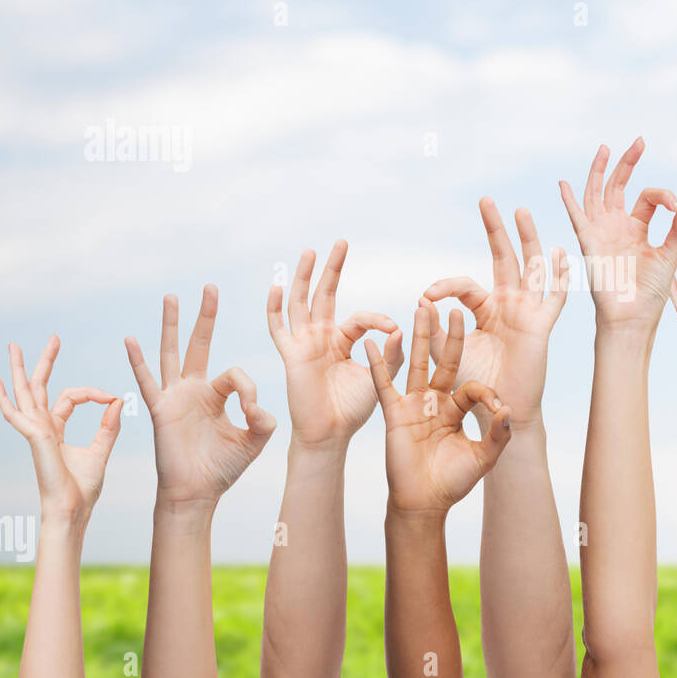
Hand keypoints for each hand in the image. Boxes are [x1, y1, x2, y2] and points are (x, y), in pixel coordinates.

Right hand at [0, 336, 122, 520]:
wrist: (73, 510)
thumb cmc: (83, 489)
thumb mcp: (101, 451)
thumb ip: (108, 426)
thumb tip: (118, 401)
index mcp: (56, 430)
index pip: (70, 398)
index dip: (92, 393)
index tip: (111, 396)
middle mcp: (42, 428)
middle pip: (39, 387)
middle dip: (44, 362)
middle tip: (53, 338)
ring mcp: (35, 432)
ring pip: (24, 394)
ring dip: (18, 370)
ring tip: (13, 347)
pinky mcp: (35, 438)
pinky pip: (17, 414)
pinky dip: (5, 398)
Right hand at [126, 285, 275, 504]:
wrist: (197, 492)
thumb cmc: (223, 468)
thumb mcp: (254, 440)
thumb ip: (263, 420)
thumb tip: (257, 406)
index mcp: (218, 394)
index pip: (235, 374)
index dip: (247, 390)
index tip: (252, 411)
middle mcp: (195, 389)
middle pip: (200, 343)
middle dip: (206, 316)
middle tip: (211, 287)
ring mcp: (175, 396)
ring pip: (172, 353)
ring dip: (172, 325)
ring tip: (172, 297)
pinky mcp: (160, 410)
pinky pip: (147, 382)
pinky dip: (139, 361)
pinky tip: (131, 339)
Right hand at [268, 240, 402, 448]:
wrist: (331, 435)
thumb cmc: (353, 410)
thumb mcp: (379, 377)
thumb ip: (391, 354)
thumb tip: (401, 327)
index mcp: (343, 341)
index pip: (360, 318)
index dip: (378, 319)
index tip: (396, 329)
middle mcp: (322, 337)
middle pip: (325, 295)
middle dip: (333, 269)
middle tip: (342, 242)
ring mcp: (304, 344)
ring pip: (301, 303)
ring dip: (305, 277)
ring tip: (311, 252)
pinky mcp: (291, 355)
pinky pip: (279, 329)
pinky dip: (275, 309)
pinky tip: (276, 287)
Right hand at [366, 306, 511, 514]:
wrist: (424, 502)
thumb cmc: (453, 482)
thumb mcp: (483, 458)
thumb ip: (498, 435)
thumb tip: (508, 409)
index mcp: (457, 409)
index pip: (472, 388)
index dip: (485, 394)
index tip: (497, 406)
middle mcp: (435, 401)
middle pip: (444, 362)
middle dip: (450, 337)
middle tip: (455, 308)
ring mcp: (413, 404)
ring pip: (416, 363)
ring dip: (418, 337)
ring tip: (422, 307)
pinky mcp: (394, 412)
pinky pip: (385, 384)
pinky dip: (378, 364)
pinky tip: (372, 343)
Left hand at [421, 198, 567, 426]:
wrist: (499, 409)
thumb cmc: (473, 384)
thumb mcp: (447, 352)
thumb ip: (435, 329)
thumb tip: (421, 301)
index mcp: (484, 309)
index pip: (466, 284)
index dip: (445, 286)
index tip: (426, 296)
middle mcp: (508, 304)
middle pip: (503, 258)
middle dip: (495, 229)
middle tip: (485, 200)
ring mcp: (527, 312)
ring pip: (530, 268)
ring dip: (527, 239)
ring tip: (521, 212)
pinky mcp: (542, 326)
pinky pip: (555, 298)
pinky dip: (559, 276)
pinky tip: (558, 253)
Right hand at [559, 137, 676, 332]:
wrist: (633, 316)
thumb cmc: (651, 292)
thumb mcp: (669, 254)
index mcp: (638, 228)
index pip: (649, 197)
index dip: (664, 195)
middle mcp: (618, 226)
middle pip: (619, 186)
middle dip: (628, 163)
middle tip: (639, 141)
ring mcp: (602, 232)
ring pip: (597, 193)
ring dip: (600, 171)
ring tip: (605, 148)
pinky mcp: (589, 242)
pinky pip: (577, 218)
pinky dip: (569, 201)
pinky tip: (564, 184)